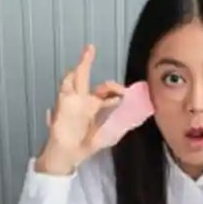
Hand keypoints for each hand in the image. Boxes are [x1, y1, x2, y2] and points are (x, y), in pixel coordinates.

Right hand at [36, 44, 128, 174]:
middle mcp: (83, 100)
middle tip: (91, 48)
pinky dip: (69, 80)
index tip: (125, 93)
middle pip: (86, 77)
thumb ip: (123, 124)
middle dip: (87, 62)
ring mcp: (71, 101)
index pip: (105, 91)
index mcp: (95, 106)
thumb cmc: (88, 144)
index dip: (115, 89)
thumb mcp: (111, 134)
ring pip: (74, 78)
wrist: (70, 155)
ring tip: (86, 53)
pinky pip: (64, 89)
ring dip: (80, 66)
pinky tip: (73, 72)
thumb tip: (139, 115)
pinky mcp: (62, 106)